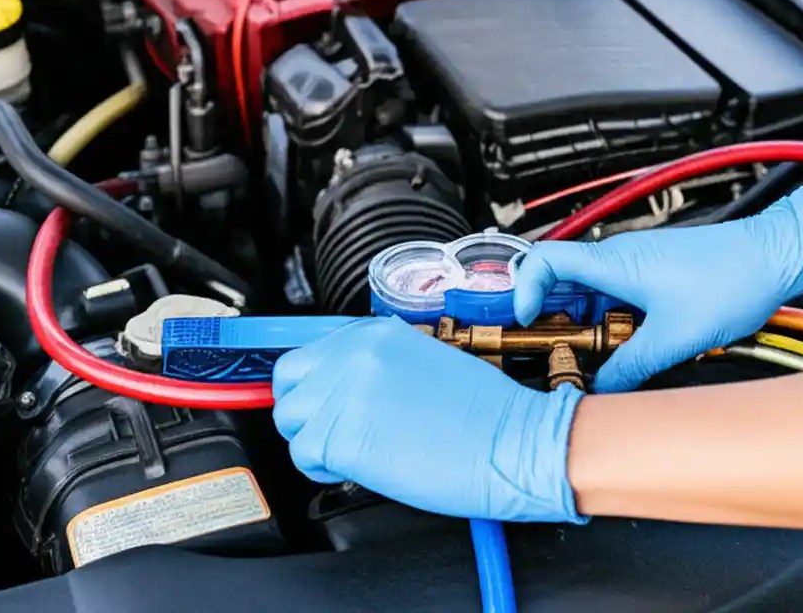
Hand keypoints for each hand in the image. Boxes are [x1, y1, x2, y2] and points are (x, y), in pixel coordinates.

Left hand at [272, 316, 587, 522]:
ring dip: (314, 442)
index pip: (311, 353)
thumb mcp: (427, 364)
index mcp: (375, 334)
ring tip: (354, 452)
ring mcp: (344, 392)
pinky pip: (304, 456)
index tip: (325, 404)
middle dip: (304, 409)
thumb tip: (347, 389)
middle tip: (332, 431)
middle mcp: (353, 354)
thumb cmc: (487, 416)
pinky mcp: (342, 435)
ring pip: (290, 421)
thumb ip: (379, 367)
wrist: (515, 443)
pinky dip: (325, 469)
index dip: (317, 386)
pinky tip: (362, 467)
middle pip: (287, 381)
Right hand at [514, 186, 802, 392]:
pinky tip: (619, 344)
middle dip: (549, 314)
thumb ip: (632, 367)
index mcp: (615, 263)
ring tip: (583, 352)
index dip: (524, 288)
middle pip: (561, 278)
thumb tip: (603, 388)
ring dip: (580, 319)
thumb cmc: (733, 279)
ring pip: (588, 289)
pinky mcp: (654, 271)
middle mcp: (620, 256)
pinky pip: (614, 293)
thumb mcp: (676, 338)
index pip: (544, 260)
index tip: (524, 319)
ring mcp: (637, 262)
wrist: (775, 255)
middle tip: (546, 346)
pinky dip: (606, 318)